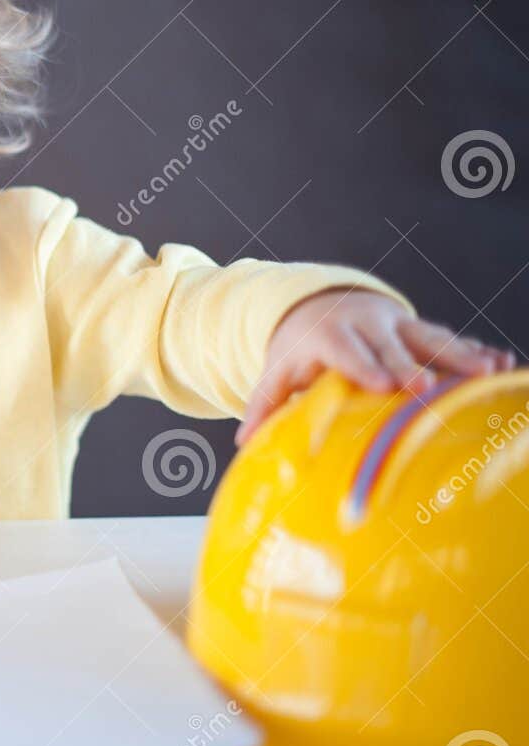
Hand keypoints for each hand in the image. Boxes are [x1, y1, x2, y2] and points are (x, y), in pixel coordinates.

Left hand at [235, 289, 516, 445]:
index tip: (385, 385)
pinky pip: (450, 340)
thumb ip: (263, 405)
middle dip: (413, 367)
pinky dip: (475, 352)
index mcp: (330, 337)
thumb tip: (243, 442)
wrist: (321, 303)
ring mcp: (398, 327)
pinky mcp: (419, 332)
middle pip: (392, 348)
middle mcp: (368, 327)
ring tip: (488, 369)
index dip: (366, 368)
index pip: (347, 353)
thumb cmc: (300, 349)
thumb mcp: (278, 371)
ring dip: (460, 355)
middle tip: (431, 388)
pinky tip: (502, 365)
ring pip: (430, 340)